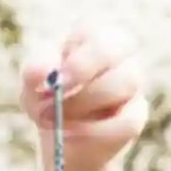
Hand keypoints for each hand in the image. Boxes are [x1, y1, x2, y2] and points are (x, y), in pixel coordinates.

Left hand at [19, 23, 148, 170]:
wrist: (62, 140)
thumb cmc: (48, 100)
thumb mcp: (32, 86)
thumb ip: (35, 73)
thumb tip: (45, 71)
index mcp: (90, 37)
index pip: (96, 30)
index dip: (81, 56)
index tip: (58, 80)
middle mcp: (118, 53)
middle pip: (120, 47)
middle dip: (86, 72)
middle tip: (57, 99)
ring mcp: (133, 81)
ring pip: (126, 82)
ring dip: (87, 104)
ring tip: (58, 121)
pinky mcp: (138, 113)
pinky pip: (129, 121)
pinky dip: (97, 133)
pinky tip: (73, 137)